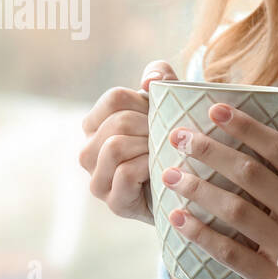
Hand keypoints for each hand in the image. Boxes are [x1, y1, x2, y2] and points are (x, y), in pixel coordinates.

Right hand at [79, 60, 177, 223]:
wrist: (190, 186)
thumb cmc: (174, 140)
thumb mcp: (169, 101)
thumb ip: (160, 75)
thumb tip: (148, 82)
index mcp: (95, 125)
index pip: (114, 98)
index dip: (144, 103)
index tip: (160, 116)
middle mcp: (88, 152)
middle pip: (118, 122)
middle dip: (151, 126)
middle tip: (168, 137)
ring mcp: (97, 179)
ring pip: (115, 147)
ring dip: (148, 147)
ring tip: (163, 152)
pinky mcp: (114, 203)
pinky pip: (126, 173)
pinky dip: (148, 167)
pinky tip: (161, 170)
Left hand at [160, 101, 277, 278]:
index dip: (245, 126)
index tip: (214, 109)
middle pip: (251, 173)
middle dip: (210, 151)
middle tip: (178, 137)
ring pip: (237, 210)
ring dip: (198, 189)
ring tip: (169, 175)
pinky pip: (232, 253)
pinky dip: (202, 235)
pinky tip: (178, 219)